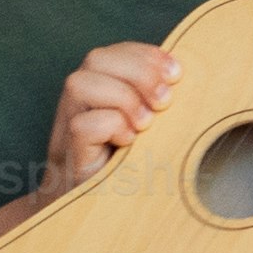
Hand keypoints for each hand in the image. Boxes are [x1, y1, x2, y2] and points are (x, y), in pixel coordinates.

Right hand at [46, 42, 172, 199]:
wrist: (90, 202)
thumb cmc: (126, 158)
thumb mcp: (147, 120)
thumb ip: (156, 96)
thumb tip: (184, 76)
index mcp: (99, 82)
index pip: (119, 51)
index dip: (149, 56)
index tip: (177, 75)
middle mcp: (79, 97)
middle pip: (97, 58)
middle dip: (139, 73)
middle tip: (164, 102)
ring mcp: (68, 122)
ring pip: (82, 84)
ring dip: (124, 99)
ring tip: (145, 124)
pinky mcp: (68, 150)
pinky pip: (83, 124)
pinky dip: (111, 128)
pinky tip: (128, 142)